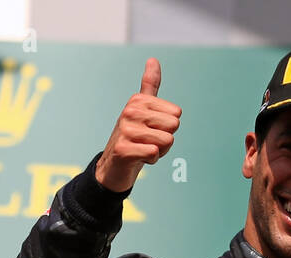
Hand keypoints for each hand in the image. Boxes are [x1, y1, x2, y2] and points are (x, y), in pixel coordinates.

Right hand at [95, 57, 181, 192]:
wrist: (114, 165)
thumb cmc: (134, 137)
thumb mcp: (142, 109)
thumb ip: (149, 85)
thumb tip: (153, 59)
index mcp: (138, 100)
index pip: (176, 114)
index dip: (168, 127)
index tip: (152, 130)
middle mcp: (130, 111)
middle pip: (173, 126)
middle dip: (165, 140)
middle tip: (148, 142)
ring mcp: (125, 130)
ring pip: (167, 140)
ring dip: (159, 151)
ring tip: (142, 149)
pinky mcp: (123, 149)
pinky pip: (154, 153)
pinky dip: (151, 160)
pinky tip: (138, 158)